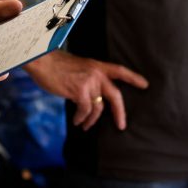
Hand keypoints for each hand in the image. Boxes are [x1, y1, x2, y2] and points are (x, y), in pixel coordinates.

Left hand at [0, 0, 23, 88]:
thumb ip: (0, 9)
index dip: (31, 40)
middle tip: (21, 54)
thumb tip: (19, 6)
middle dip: (17, 57)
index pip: (24, 40)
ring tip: (2, 70)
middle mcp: (0, 54)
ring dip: (0, 72)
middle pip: (13, 59)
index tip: (36, 37)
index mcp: (7, 36)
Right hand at [27, 51, 148, 131]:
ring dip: (91, 120)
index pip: (120, 70)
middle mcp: (96, 73)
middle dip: (120, 112)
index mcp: (97, 65)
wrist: (42, 62)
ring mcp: (89, 82)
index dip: (133, 77)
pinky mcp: (80, 91)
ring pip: (97, 107)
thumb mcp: (78, 67)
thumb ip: (88, 78)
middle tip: (121, 125)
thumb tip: (93, 97)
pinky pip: (85, 110)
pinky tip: (77, 121)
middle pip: (115, 95)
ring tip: (85, 125)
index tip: (145, 85)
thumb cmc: (56, 65)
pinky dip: (81, 118)